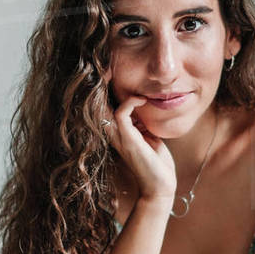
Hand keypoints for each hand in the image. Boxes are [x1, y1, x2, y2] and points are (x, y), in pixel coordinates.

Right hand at [102, 75, 175, 205]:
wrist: (160, 185)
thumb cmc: (156, 163)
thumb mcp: (148, 135)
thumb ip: (142, 120)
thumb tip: (144, 102)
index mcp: (115, 131)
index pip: (101, 106)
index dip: (102, 89)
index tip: (111, 73)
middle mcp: (111, 133)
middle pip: (94, 104)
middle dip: (97, 85)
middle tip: (107, 67)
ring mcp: (117, 136)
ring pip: (102, 107)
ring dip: (111, 89)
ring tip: (119, 77)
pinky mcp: (127, 139)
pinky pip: (121, 112)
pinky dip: (131, 102)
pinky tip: (142, 100)